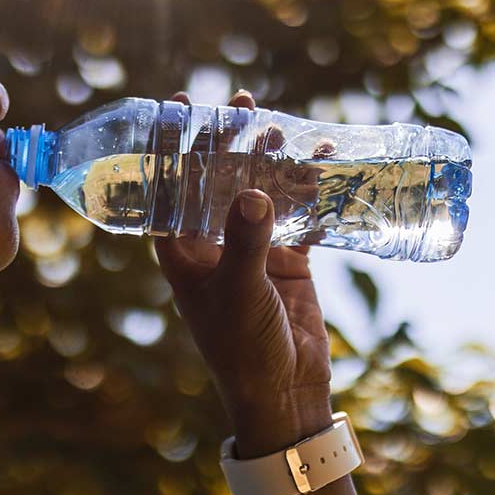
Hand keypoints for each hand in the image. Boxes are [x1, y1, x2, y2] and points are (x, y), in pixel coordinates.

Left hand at [154, 90, 332, 452]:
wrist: (284, 393)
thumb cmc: (243, 348)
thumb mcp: (239, 292)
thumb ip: (245, 241)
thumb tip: (254, 192)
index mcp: (181, 253)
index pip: (169, 188)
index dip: (171, 146)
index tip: (178, 104)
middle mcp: (213, 246)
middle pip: (216, 180)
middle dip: (228, 141)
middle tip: (241, 101)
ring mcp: (251, 251)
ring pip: (259, 191)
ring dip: (270, 159)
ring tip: (280, 125)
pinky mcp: (287, 261)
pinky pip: (298, 215)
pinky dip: (311, 191)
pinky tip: (326, 161)